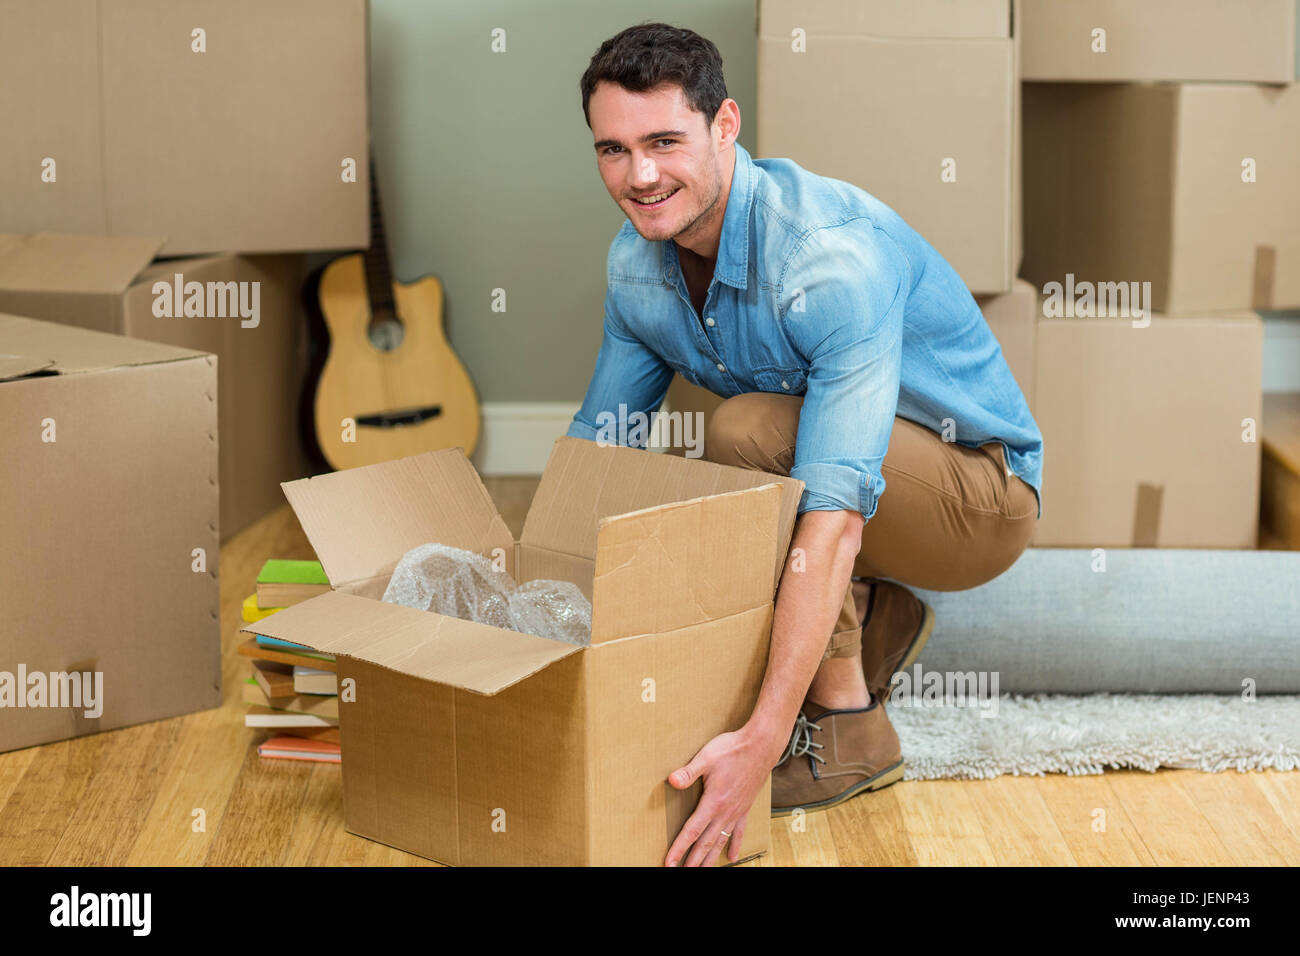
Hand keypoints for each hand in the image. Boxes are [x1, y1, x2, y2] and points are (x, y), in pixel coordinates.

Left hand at [664, 725, 782, 866]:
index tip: (669, 862)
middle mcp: (725, 812)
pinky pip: (739, 832)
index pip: (692, 831)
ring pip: (721, 841)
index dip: (679, 848)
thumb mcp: (706, 757)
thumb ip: (689, 772)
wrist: (761, 746)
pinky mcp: (745, 808)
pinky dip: (735, 845)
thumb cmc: (733, 749)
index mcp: (713, 802)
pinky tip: (732, 858)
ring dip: (710, 858)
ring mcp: (736, 812)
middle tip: (681, 873)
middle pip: (705, 842)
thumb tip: (672, 780)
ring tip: (702, 871)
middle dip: (692, 861)